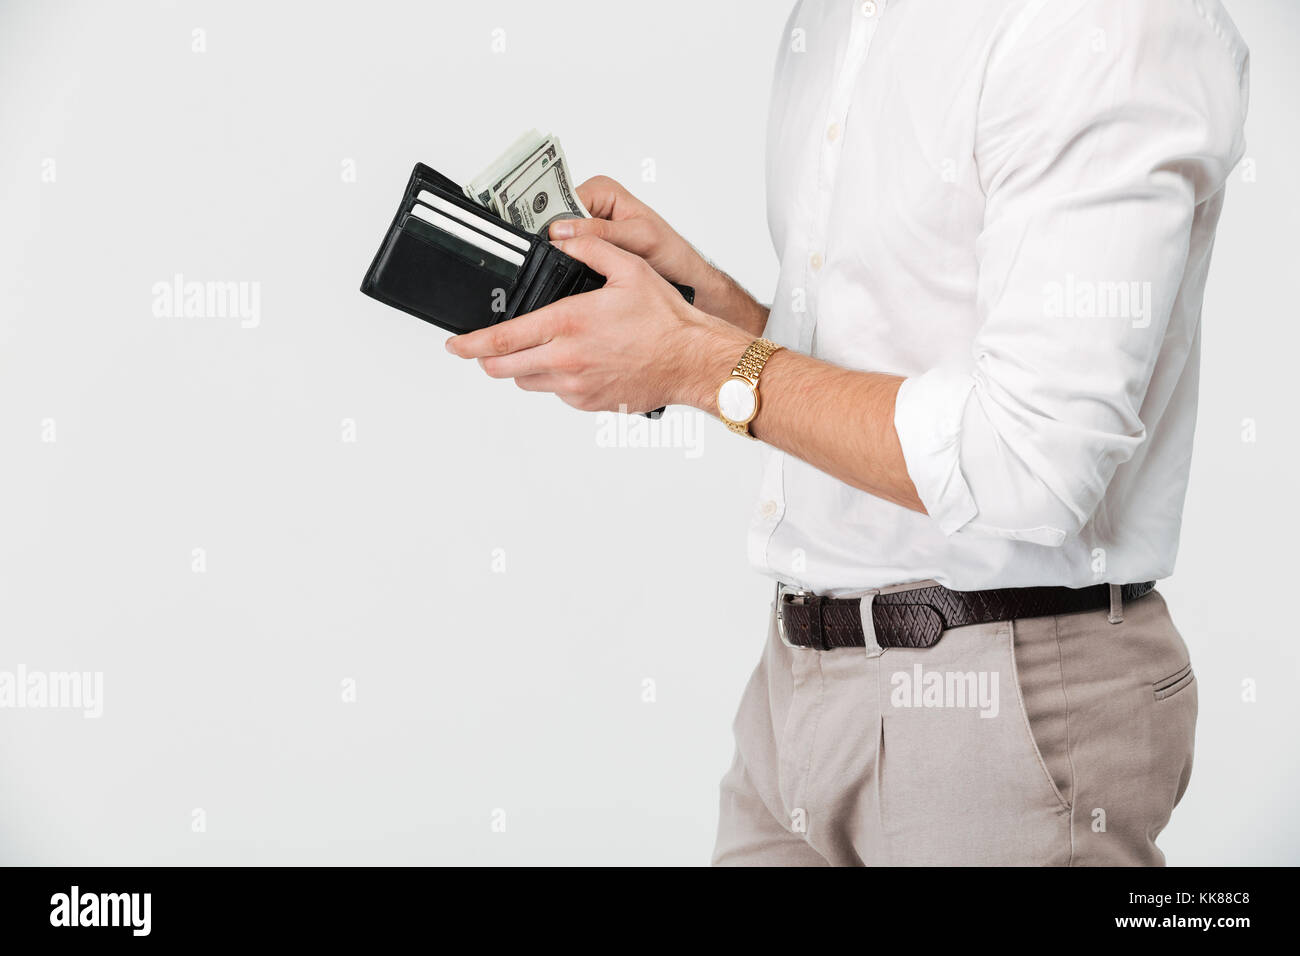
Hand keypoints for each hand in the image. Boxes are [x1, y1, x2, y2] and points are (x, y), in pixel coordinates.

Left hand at [445, 234, 748, 413]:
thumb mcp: (629, 267)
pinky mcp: (588, 403)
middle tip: (484, 349)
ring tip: (536, 349)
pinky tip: (573, 363)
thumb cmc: (666, 319)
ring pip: (527, 382)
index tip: (454, 344)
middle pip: (503, 368)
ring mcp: (576, 386)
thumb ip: (590, 246)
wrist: (691, 360)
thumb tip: (563, 234)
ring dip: (522, 367)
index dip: (469, 343)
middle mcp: (566, 359)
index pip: (501, 340)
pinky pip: (556, 394)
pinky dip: (554, 380)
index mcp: (567, 324)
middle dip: (487, 359)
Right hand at [549, 176, 712, 292]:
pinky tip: (573, 270)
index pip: (563, 198)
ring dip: (563, 251)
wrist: (680, 274)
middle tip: (552, 254)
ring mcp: (590, 226)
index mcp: (603, 190)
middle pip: (557, 217)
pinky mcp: (590, 245)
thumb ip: (600, 232)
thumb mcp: (637, 237)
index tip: (545, 237)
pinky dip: (570, 261)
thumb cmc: (668, 250)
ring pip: (560, 238)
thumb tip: (561, 231)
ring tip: (566, 264)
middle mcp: (593, 204)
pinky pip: (570, 251)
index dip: (551, 219)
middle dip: (555, 236)